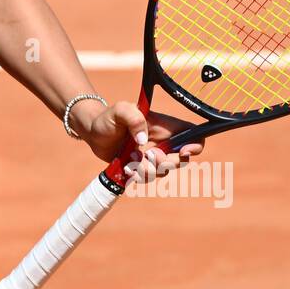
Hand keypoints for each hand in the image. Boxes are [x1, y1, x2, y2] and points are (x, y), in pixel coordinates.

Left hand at [73, 100, 206, 182]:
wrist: (93, 132)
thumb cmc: (108, 117)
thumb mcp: (120, 110)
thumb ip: (133, 117)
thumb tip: (143, 140)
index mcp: (165, 126)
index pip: (193, 134)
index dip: (196, 145)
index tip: (184, 151)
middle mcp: (163, 142)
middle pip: (181, 160)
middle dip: (165, 162)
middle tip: (148, 154)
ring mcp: (152, 157)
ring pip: (163, 172)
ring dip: (147, 169)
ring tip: (130, 158)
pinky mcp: (141, 168)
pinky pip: (148, 178)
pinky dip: (137, 175)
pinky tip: (126, 166)